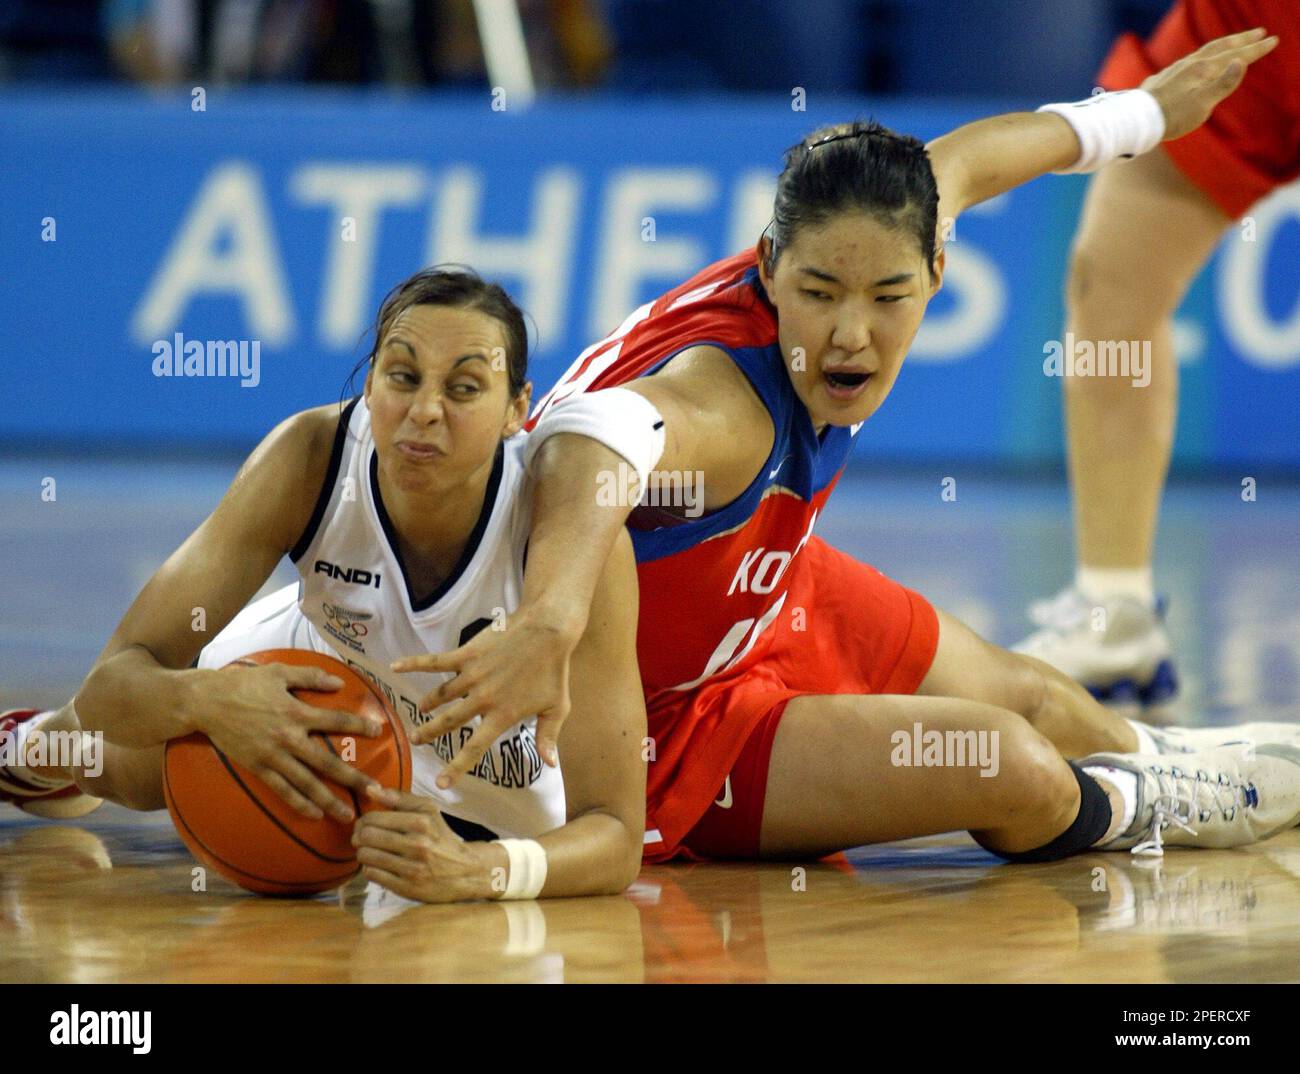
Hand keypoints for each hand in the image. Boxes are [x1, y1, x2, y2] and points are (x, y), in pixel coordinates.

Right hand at [194, 662, 382, 822]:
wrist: (206, 702)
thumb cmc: (244, 683)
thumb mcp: (279, 673)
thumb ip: (310, 677)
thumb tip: (340, 683)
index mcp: (295, 711)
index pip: (335, 721)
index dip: (359, 725)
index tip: (379, 731)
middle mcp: (287, 738)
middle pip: (327, 762)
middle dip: (353, 778)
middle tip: (376, 791)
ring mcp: (272, 756)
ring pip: (306, 783)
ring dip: (329, 800)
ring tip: (348, 815)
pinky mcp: (257, 768)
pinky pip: (282, 790)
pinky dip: (299, 803)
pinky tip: (315, 814)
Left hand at [354, 787, 504, 902]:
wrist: (463, 871)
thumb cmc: (440, 837)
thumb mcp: (428, 811)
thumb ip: (400, 798)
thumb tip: (370, 790)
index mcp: (421, 822)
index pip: (373, 819)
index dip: (363, 821)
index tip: (365, 825)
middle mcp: (418, 845)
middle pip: (366, 837)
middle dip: (358, 837)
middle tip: (362, 839)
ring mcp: (412, 868)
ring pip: (366, 856)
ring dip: (363, 853)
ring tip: (370, 851)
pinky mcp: (407, 888)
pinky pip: (372, 875)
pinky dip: (370, 869)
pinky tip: (379, 865)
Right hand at [391, 604, 581, 788]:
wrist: (547, 631)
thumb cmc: (554, 670)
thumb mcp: (557, 708)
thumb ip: (548, 737)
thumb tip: (550, 764)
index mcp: (503, 715)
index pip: (474, 747)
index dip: (456, 767)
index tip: (440, 784)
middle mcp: (483, 698)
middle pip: (450, 721)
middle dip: (430, 733)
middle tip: (415, 741)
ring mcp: (472, 675)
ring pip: (442, 694)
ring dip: (429, 703)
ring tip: (420, 711)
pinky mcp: (466, 654)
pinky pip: (435, 661)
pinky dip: (414, 664)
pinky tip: (395, 666)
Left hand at [1143, 27, 1277, 141]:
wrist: (1135, 121)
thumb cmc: (1171, 117)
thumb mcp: (1203, 104)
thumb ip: (1223, 83)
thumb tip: (1240, 62)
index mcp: (1203, 70)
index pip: (1236, 56)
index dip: (1255, 49)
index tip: (1273, 41)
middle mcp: (1188, 65)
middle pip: (1220, 47)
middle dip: (1242, 40)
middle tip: (1259, 32)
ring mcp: (1174, 71)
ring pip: (1202, 53)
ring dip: (1221, 46)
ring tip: (1232, 45)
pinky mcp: (1162, 79)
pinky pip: (1187, 63)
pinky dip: (1201, 59)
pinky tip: (1196, 64)